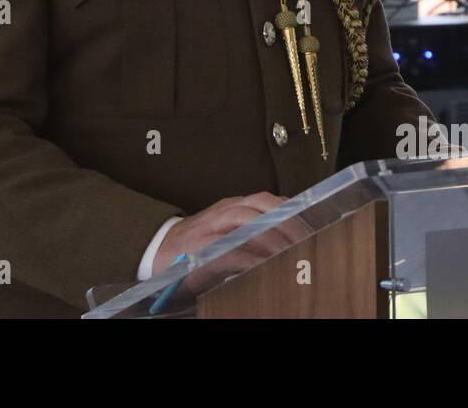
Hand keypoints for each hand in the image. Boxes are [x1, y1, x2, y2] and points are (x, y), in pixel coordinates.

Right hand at [152, 192, 311, 297]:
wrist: (155, 252)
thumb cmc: (196, 247)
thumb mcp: (225, 233)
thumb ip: (251, 231)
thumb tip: (289, 238)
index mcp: (231, 207)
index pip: (266, 200)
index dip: (290, 210)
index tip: (312, 223)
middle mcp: (222, 212)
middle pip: (260, 206)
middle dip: (287, 221)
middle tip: (308, 240)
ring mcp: (209, 229)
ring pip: (247, 222)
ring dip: (273, 237)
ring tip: (292, 252)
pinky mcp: (199, 250)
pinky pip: (229, 249)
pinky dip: (250, 257)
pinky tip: (265, 266)